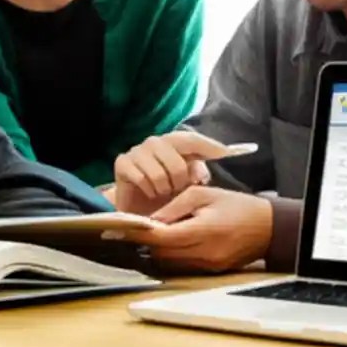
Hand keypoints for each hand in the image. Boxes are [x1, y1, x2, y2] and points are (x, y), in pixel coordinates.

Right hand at [113, 132, 231, 215]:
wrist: (136, 207)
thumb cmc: (166, 192)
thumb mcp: (186, 182)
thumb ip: (197, 174)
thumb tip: (202, 176)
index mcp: (173, 142)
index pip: (192, 139)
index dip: (209, 146)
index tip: (225, 154)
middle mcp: (155, 142)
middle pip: (177, 162)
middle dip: (180, 183)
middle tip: (177, 191)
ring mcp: (137, 150)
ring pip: (159, 174)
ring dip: (163, 189)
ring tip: (163, 193)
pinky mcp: (122, 163)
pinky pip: (142, 179)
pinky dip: (148, 191)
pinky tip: (149, 193)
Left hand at [123, 187, 272, 272]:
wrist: (270, 227)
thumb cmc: (238, 205)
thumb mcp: (206, 193)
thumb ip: (176, 206)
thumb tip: (152, 220)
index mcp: (203, 231)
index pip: (163, 238)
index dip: (141, 234)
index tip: (123, 228)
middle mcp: (204, 253)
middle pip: (163, 254)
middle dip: (147, 243)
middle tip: (134, 230)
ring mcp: (208, 265)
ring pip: (171, 263)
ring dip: (159, 251)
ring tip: (150, 236)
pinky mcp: (212, 271)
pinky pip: (184, 266)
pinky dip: (173, 256)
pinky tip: (170, 243)